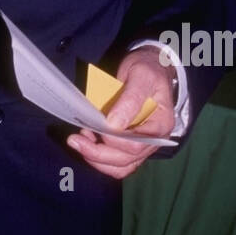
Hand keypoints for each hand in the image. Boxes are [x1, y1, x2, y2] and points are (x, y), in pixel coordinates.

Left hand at [66, 45, 175, 179]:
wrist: (151, 68)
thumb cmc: (148, 69)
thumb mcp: (141, 75)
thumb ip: (131, 98)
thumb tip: (114, 124)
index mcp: (161, 124)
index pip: (137, 145)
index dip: (113, 140)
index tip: (95, 126)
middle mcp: (154, 141)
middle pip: (126, 160)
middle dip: (97, 153)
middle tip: (74, 139)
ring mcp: (143, 146)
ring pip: (120, 167)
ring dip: (96, 158)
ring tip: (79, 141)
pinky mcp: (131, 146)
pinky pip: (116, 163)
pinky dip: (99, 158)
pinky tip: (87, 140)